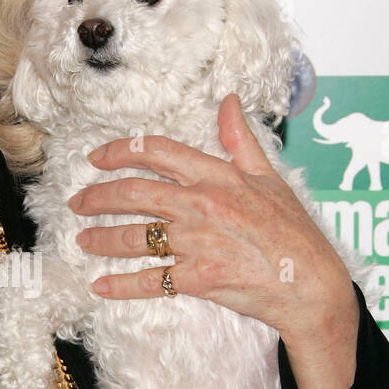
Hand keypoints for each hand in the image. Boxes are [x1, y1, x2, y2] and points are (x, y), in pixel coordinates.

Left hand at [69, 93, 356, 344]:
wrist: (311, 282)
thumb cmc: (293, 231)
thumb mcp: (270, 177)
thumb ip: (240, 141)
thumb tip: (227, 102)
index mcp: (217, 176)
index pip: (157, 152)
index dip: (120, 151)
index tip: (96, 158)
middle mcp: (201, 205)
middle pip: (134, 194)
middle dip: (98, 197)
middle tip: (78, 203)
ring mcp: (198, 242)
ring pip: (134, 237)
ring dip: (101, 238)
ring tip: (83, 240)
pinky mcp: (198, 278)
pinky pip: (150, 280)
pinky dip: (120, 285)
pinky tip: (100, 286)